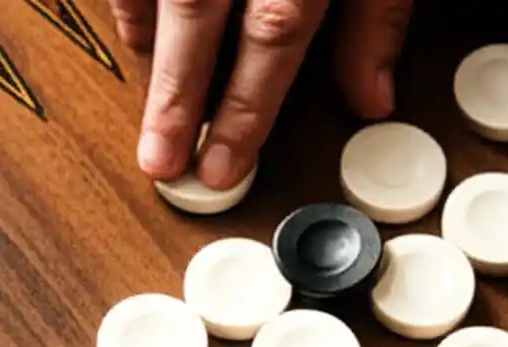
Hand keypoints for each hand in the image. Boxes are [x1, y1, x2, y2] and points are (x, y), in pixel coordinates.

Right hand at [112, 0, 414, 189]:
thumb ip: (378, 16)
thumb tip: (371, 99)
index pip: (271, 39)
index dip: (242, 112)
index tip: (220, 170)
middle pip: (194, 17)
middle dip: (171, 99)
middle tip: (157, 162)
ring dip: (149, 47)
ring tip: (153, 94)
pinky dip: (130, 5)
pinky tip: (141, 31)